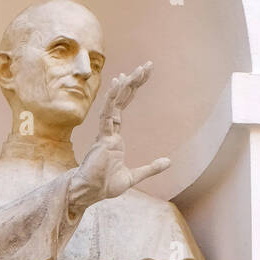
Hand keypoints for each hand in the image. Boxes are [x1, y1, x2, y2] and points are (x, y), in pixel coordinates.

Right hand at [69, 63, 169, 214]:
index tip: (143, 74)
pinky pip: (107, 114)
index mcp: (114, 137)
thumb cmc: (105, 185)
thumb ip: (151, 168)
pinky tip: (119, 83)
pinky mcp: (102, 138)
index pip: (123, 106)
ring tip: (138, 70)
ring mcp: (105, 133)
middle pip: (122, 100)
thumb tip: (169, 162)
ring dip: (126, 86)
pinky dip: (113, 98)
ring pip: (115, 103)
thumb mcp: (134, 176)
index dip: (132, 90)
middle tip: (147, 65)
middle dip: (134, 82)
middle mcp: (109, 131)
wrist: (90, 193)